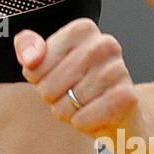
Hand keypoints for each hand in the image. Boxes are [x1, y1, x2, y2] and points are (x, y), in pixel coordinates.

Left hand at [14, 18, 146, 150]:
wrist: (119, 113)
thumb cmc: (77, 84)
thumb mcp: (46, 64)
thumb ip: (27, 48)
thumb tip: (30, 58)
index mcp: (83, 29)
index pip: (35, 63)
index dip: (37, 78)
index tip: (55, 76)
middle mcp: (104, 43)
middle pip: (48, 85)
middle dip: (52, 98)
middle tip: (70, 95)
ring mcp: (118, 69)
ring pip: (65, 105)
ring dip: (68, 112)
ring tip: (84, 105)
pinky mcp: (126, 97)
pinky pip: (81, 119)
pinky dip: (82, 123)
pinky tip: (96, 116)